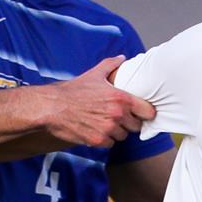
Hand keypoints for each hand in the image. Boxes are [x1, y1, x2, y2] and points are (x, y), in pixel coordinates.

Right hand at [38, 55, 157, 147]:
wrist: (53, 107)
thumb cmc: (73, 90)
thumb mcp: (94, 74)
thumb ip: (111, 65)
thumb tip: (122, 58)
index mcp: (120, 98)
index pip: (148, 112)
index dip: (146, 113)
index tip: (141, 113)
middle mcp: (117, 114)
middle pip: (136, 126)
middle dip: (129, 123)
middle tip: (118, 118)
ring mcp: (108, 129)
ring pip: (123, 136)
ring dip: (116, 132)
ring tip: (105, 123)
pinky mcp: (98, 140)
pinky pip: (110, 144)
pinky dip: (105, 140)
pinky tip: (96, 130)